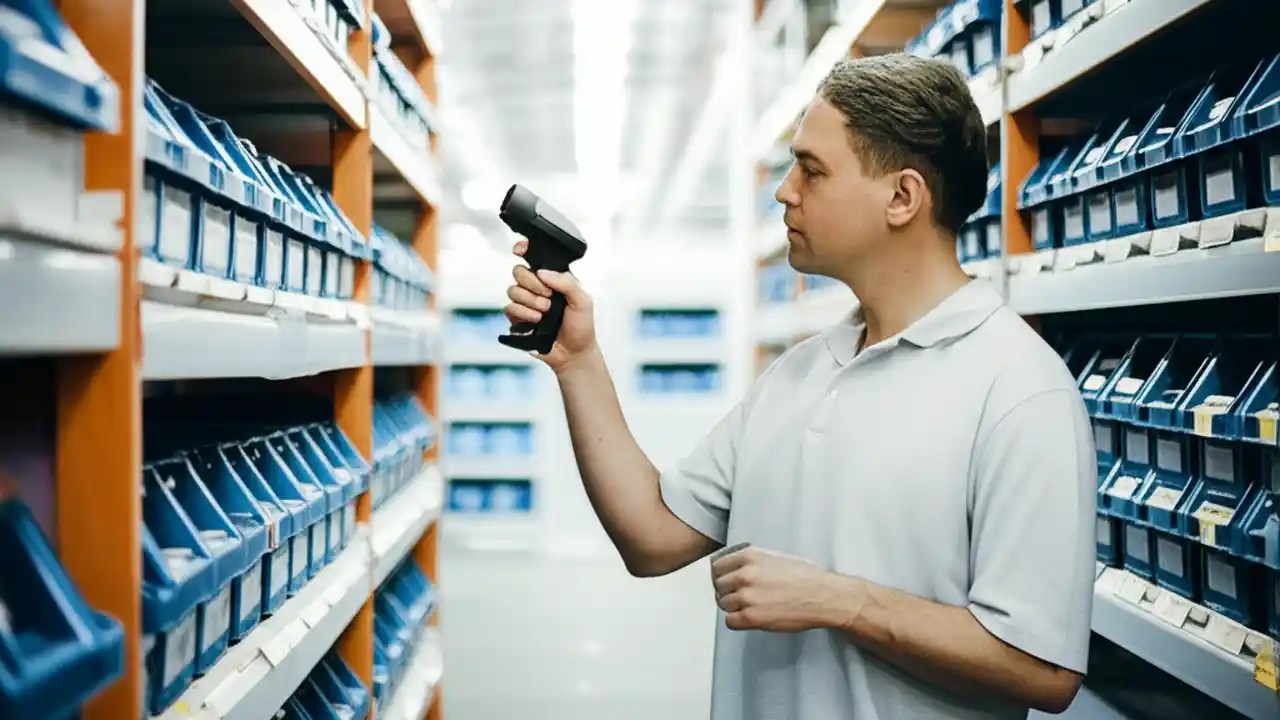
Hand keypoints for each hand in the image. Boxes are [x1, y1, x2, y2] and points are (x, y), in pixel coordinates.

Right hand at [505, 238, 597, 370]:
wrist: (573, 354)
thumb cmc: (581, 327)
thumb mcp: (583, 301)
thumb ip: (567, 282)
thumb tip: (542, 272)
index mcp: (553, 278)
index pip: (534, 258)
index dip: (524, 249)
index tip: (520, 250)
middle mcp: (537, 288)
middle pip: (518, 271)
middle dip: (532, 284)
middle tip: (549, 297)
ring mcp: (526, 303)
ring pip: (512, 290)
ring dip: (530, 302)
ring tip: (545, 312)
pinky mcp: (517, 319)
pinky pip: (509, 308)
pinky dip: (524, 314)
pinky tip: (536, 322)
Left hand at [711, 547, 862, 632]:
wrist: (824, 596)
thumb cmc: (807, 577)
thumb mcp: (776, 557)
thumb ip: (753, 561)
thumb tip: (737, 567)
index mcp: (750, 556)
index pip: (718, 566)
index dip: (723, 576)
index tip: (728, 582)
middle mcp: (744, 574)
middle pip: (719, 586)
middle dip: (728, 592)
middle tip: (741, 597)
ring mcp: (746, 596)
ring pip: (723, 604)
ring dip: (734, 607)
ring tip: (751, 608)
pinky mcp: (751, 617)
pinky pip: (730, 621)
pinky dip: (738, 621)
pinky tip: (752, 618)